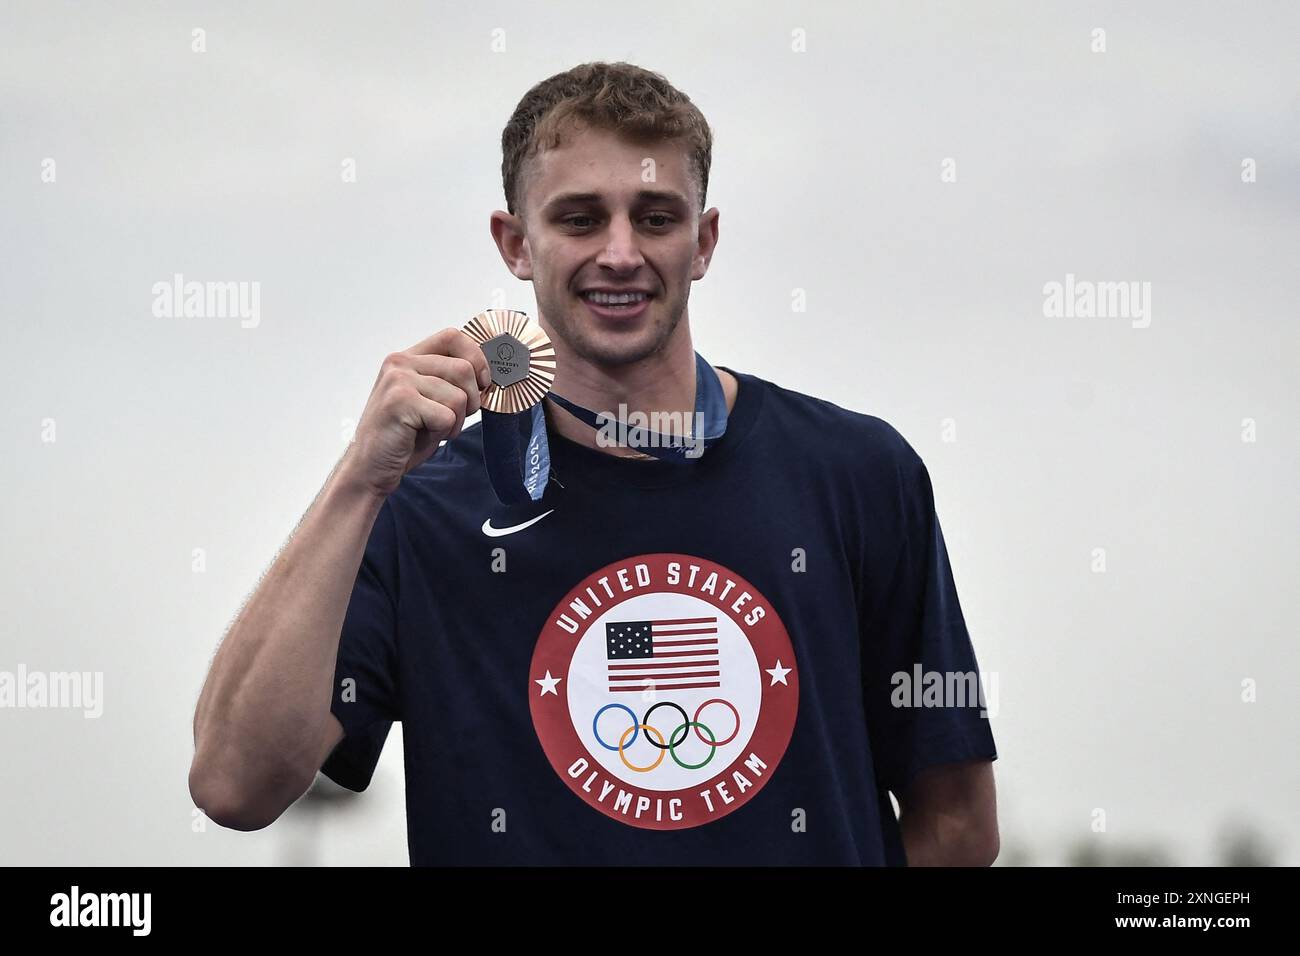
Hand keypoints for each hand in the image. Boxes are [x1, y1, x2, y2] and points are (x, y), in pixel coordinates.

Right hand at [339, 328, 491, 498]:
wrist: (371, 466)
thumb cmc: (403, 435)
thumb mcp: (430, 399)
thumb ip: (450, 380)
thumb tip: (488, 375)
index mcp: (409, 358)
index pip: (453, 337)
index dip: (477, 358)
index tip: (482, 382)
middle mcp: (401, 363)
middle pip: (464, 368)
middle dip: (470, 399)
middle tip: (452, 418)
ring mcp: (398, 381)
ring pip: (458, 396)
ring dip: (455, 421)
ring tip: (432, 428)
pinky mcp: (400, 403)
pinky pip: (447, 416)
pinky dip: (443, 432)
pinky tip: (422, 435)